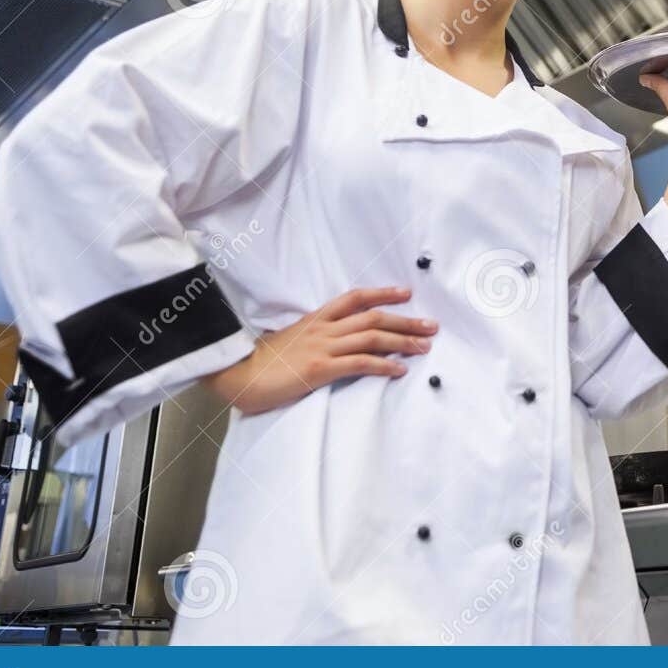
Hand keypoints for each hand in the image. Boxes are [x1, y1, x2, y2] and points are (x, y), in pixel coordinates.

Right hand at [203, 286, 434, 415]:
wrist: (236, 374)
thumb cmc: (260, 364)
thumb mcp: (289, 342)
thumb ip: (312, 338)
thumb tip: (331, 343)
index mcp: (315, 319)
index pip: (354, 298)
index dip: (382, 293)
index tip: (405, 293)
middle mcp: (323, 328)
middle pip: (373, 317)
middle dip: (406, 320)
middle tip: (431, 325)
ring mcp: (323, 346)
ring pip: (372, 337)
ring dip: (403, 341)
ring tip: (425, 346)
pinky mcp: (321, 367)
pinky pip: (360, 363)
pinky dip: (384, 365)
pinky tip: (400, 370)